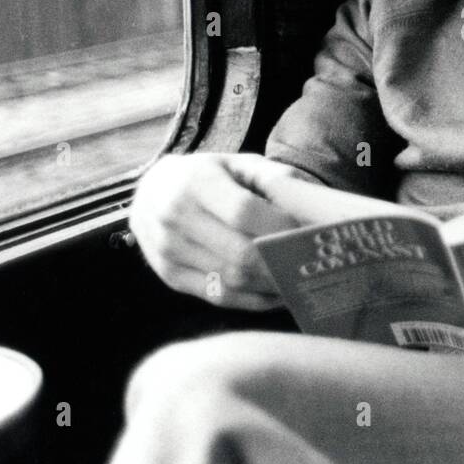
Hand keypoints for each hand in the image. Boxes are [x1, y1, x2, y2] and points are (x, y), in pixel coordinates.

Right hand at [128, 152, 303, 310]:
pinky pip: (219, 296)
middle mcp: (175, 217)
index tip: (306, 233)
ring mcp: (168, 251)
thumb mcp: (236, 163)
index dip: (278, 226)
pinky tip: (278, 293)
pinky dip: (254, 300)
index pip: (243, 212)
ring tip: (302, 280)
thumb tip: (312, 206)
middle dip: (281, 261)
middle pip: (239, 253)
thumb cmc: (208, 175)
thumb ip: (272, 178)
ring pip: (232, 279)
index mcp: (195, 182)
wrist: (152, 191)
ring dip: (272, 284)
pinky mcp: (170, 276)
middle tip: (311, 263)